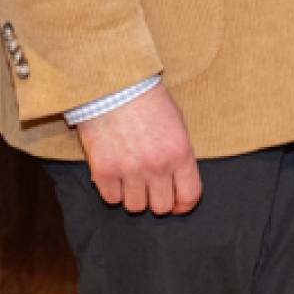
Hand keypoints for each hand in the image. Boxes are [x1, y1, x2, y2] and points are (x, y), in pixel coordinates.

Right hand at [75, 84, 200, 214]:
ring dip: (133, 196)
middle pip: (161, 207)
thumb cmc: (147, 101)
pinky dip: (112, 190)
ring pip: (135, 207)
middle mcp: (157, 166)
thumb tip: (179, 182)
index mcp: (179, 153)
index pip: (189, 196)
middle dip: (157, 199)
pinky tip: (114, 174)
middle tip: (150, 187)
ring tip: (130, 178)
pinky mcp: (104, 171)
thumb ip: (180, 154)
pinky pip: (111, 199)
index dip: (184, 205)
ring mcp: (129, 171)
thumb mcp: (177, 123)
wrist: (113, 86)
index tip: (177, 204)